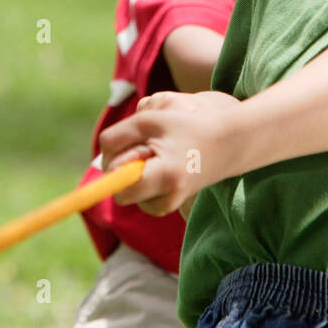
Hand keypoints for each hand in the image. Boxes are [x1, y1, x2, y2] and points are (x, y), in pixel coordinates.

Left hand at [99, 90, 240, 216]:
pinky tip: (163, 165)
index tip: (121, 158)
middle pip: (122, 193)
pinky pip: (141, 195)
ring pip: (130, 193)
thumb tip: (100, 160)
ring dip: (135, 173)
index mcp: (164, 176)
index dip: (113, 171)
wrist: (227, 144)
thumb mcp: (148, 121)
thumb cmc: (186, 126)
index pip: (121, 188)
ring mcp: (169, 204)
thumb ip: (116, 138)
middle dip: (124, 169)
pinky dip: (145, 179)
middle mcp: (167, 198)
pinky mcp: (170, 205)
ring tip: (161, 155)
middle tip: (146, 149)